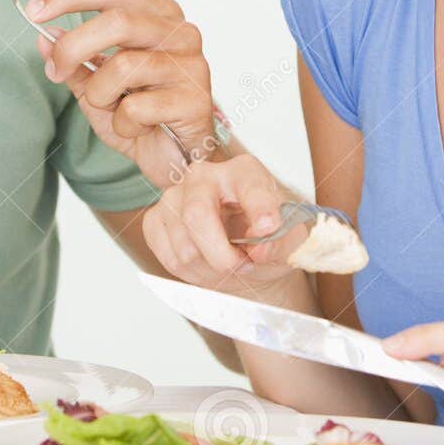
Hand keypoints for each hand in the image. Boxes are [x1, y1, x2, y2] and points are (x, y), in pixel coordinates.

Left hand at [26, 0, 218, 188]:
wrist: (178, 160)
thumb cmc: (141, 116)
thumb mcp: (96, 86)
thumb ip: (73, 61)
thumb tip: (44, 37)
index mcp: (158, 15)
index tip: (33, 11)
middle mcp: (180, 32)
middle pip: (117, 22)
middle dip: (74, 48)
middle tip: (56, 72)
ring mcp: (192, 65)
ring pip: (122, 67)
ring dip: (101, 96)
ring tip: (114, 110)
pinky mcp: (196, 100)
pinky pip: (137, 108)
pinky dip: (124, 124)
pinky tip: (140, 129)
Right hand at [143, 155, 307, 298]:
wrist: (245, 255)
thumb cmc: (266, 240)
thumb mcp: (288, 242)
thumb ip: (280, 242)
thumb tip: (261, 247)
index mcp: (243, 171)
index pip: (249, 185)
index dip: (259, 208)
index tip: (268, 228)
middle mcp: (204, 176)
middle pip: (197, 214)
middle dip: (221, 255)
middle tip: (243, 266)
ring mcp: (174, 196)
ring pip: (184, 246)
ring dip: (211, 269)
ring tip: (228, 264)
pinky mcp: (155, 220)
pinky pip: (169, 257)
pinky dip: (192, 273)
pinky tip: (207, 264)